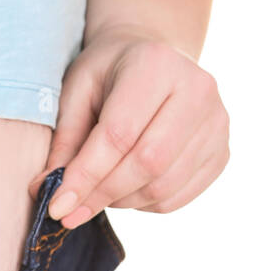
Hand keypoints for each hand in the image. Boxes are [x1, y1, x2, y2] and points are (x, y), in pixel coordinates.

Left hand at [29, 27, 229, 227]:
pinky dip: (144, 204)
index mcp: (155, 65)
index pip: (119, 133)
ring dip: (121, 201)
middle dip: (102, 193)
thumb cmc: (107, 74)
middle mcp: (198, 90)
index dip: (86, 175)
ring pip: (164, 185)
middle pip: (148, 162)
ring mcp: (218, 123)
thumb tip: (47, 190)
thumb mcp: (76, 91)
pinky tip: (124, 189)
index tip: (57, 205)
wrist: (153, 59)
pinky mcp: (222, 150)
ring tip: (94, 193)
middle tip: (70, 211)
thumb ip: (64, 139)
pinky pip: (179, 196)